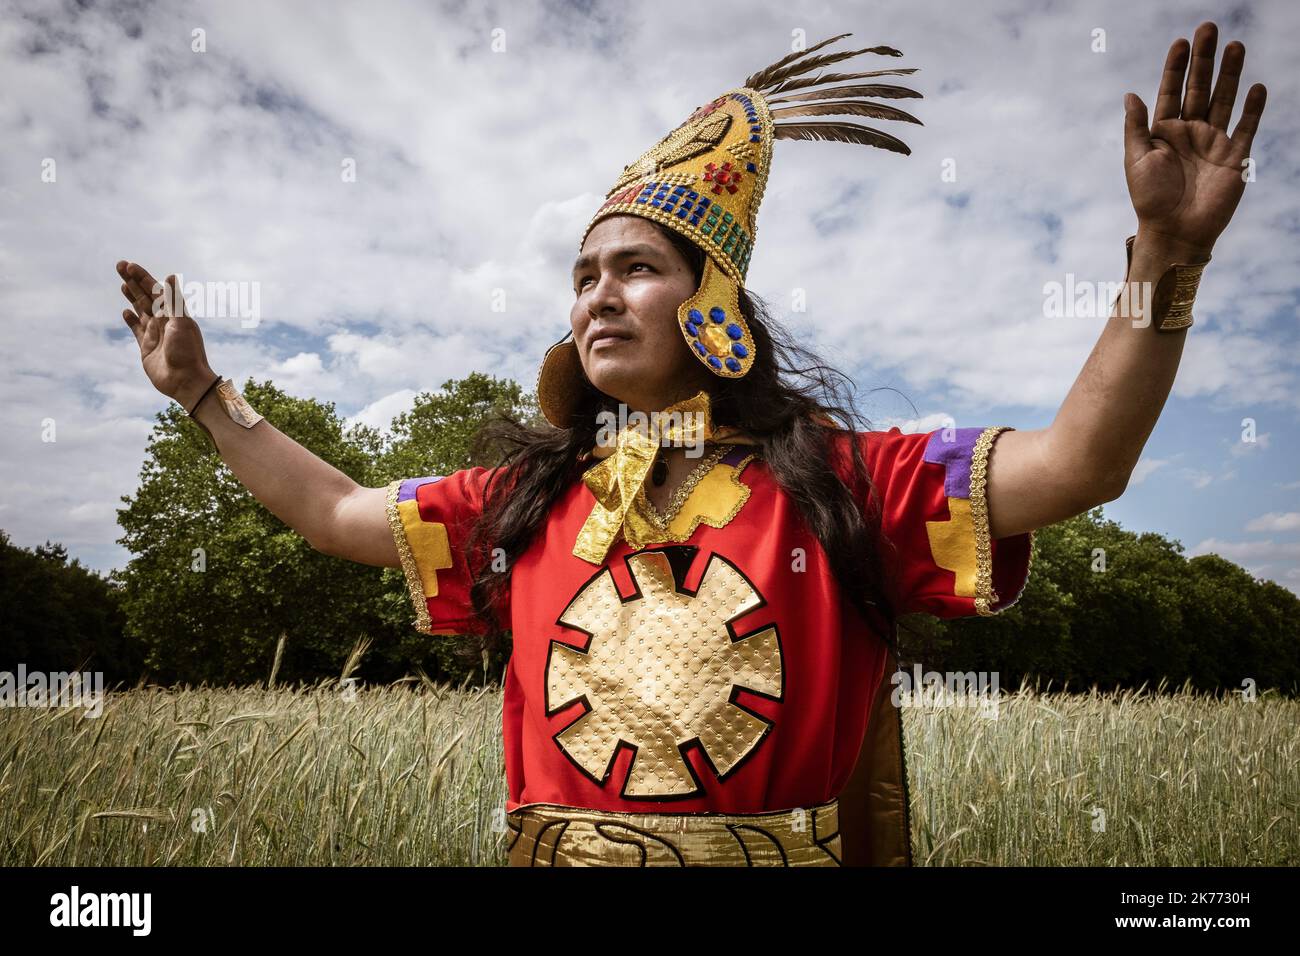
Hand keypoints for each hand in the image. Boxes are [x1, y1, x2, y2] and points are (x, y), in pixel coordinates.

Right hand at [117, 261, 216, 409]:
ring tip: (122, 284)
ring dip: (132, 297)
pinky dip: (131, 320)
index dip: (142, 277)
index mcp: (174, 314)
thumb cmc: (188, 352)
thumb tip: (169, 276)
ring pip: (140, 310)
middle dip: (133, 281)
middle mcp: (164, 321)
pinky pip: (137, 330)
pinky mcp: (146, 347)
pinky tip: (125, 312)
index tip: (129, 265)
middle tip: (120, 266)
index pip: (155, 290)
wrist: (186, 381)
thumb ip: (173, 301)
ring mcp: (155, 334)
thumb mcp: (181, 323)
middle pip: (145, 297)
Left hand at [1124, 21, 1266, 258]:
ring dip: (1229, 74)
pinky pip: (1245, 127)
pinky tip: (1255, 87)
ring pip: (1223, 100)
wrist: (1174, 232)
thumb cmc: (1150, 200)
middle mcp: (1189, 132)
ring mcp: (1212, 142)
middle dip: (1205, 59)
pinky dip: (1251, 108)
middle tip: (1210, 28)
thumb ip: (1136, 127)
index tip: (1181, 42)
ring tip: (1236, 46)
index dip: (1176, 67)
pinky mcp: (1232, 156)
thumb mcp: (1136, 161)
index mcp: (1163, 132)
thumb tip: (1130, 94)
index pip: (1171, 91)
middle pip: (1199, 88)